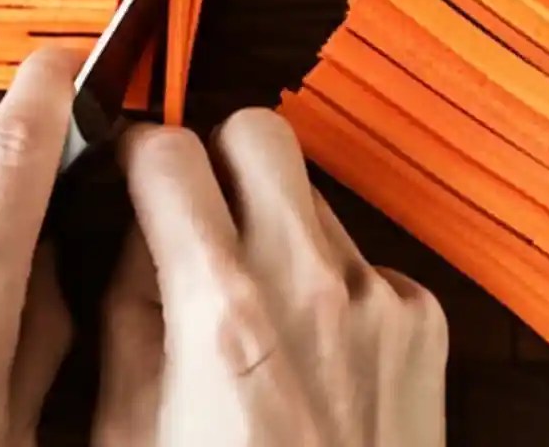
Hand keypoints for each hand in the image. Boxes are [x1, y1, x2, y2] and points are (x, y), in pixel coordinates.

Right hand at [92, 109, 448, 446]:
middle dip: (215, 155)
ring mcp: (378, 298)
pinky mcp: (422, 319)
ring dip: (271, 221)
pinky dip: (325, 277)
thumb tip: (138, 229)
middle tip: (195, 207)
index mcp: (223, 316)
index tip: (134, 173)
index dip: (139, 154)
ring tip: (253, 302)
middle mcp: (311, 287)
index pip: (170, 156)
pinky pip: (358, 254)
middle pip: (258, 132)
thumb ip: (126, 312)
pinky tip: (309, 345)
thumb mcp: (130, 429)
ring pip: (309, 193)